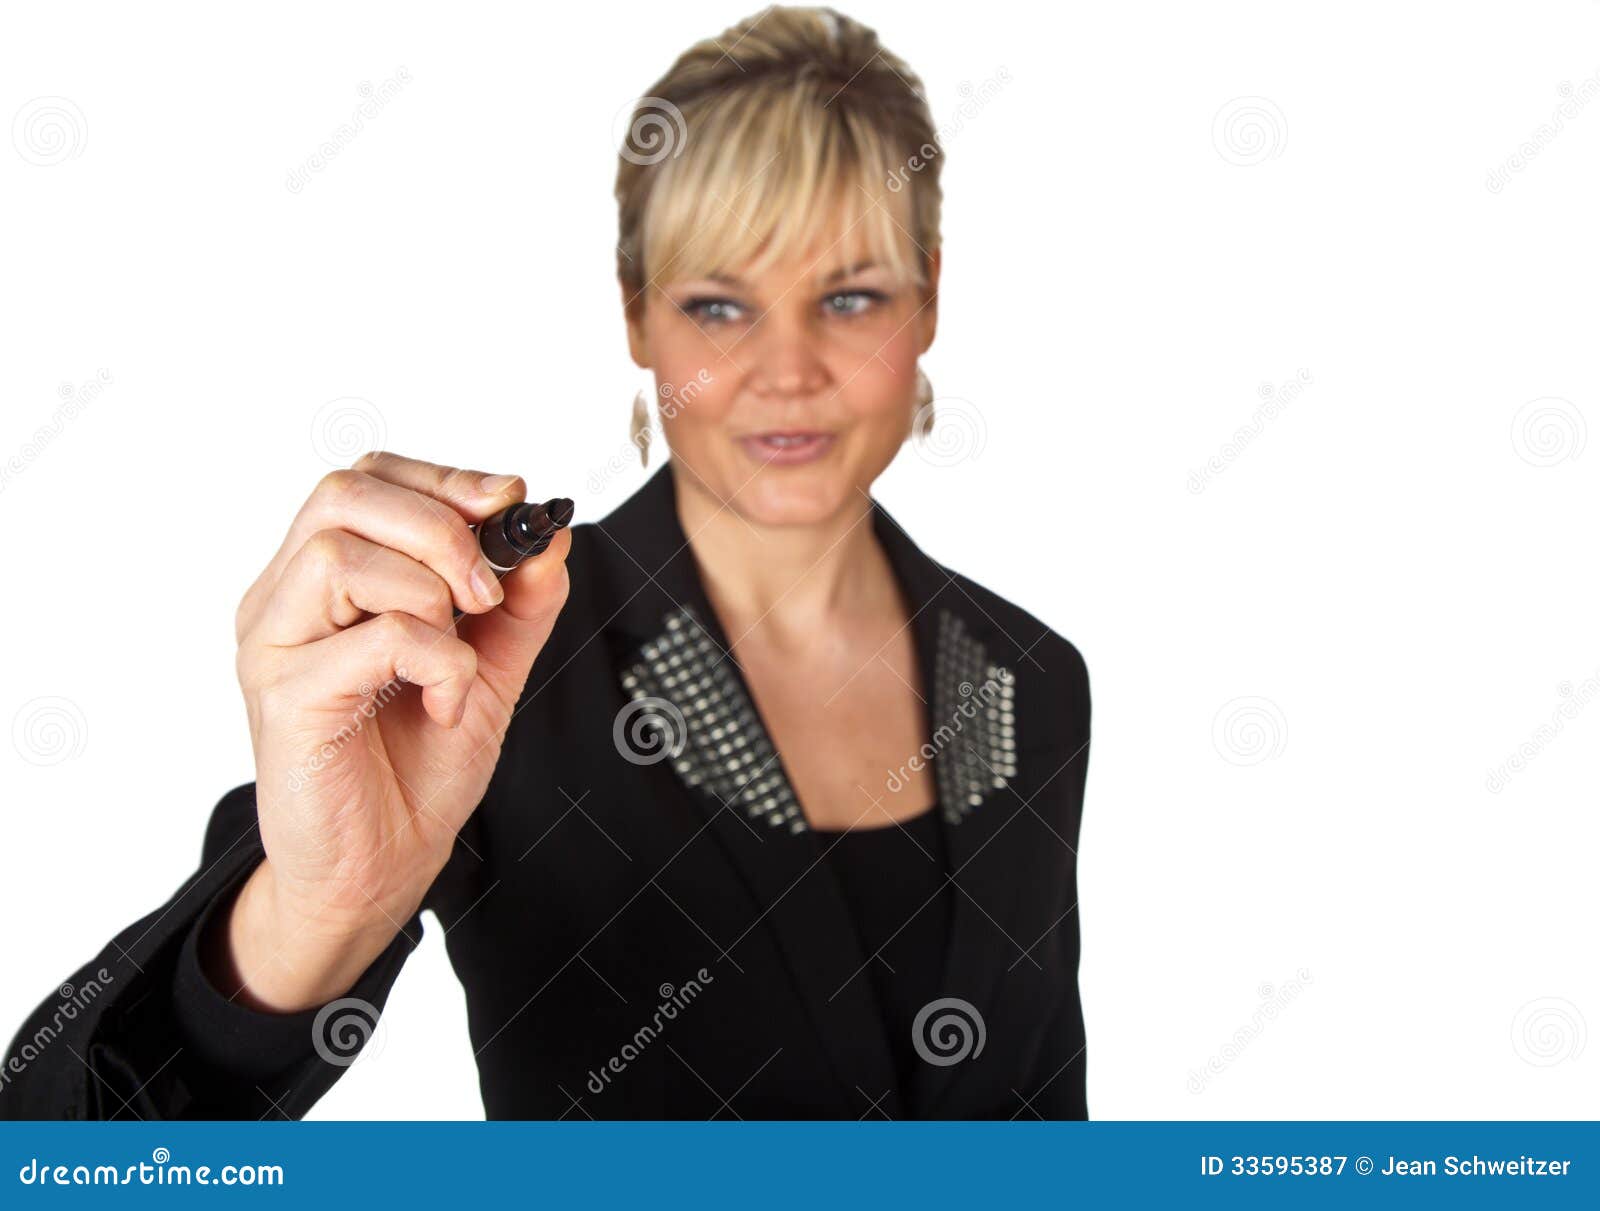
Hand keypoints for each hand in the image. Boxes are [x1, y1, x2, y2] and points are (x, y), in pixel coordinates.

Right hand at [217, 451, 570, 1010]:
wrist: (380, 870)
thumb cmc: (417, 767)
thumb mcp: (490, 669)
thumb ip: (519, 603)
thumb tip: (550, 536)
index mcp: (321, 581)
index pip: (364, 479)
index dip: (442, 478)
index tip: (508, 501)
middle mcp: (283, 601)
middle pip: (343, 493)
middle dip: (441, 526)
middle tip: (489, 591)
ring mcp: (275, 646)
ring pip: (342, 554)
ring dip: (432, 592)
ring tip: (462, 654)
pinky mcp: (286, 698)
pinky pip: (373, 636)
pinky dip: (438, 661)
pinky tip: (447, 705)